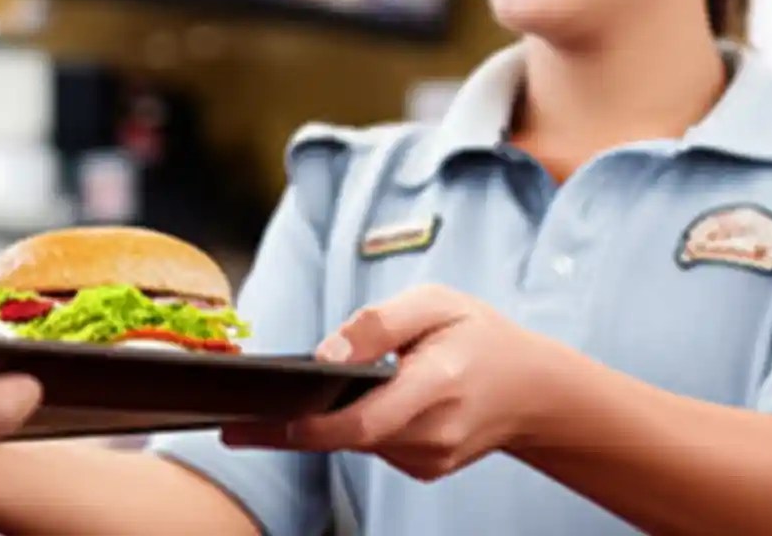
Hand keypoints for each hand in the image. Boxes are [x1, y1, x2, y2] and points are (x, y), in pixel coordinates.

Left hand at [223, 284, 560, 480]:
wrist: (533, 390)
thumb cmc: (480, 337)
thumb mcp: (436, 303)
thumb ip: (379, 324)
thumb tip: (326, 353)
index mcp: (437, 384)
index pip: (360, 420)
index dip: (305, 426)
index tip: (254, 423)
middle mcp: (433, 432)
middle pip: (346, 436)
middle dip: (295, 424)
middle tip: (239, 419)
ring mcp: (430, 458)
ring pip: (358, 441)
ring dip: (333, 418)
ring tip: (311, 393)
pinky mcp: (424, 468)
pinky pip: (374, 446)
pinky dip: (359, 425)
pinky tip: (366, 400)